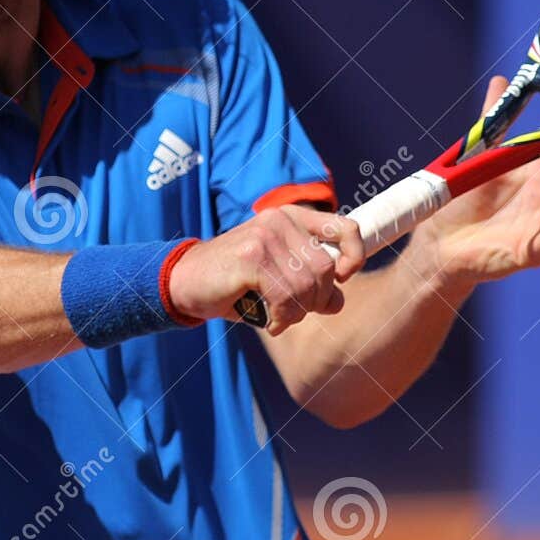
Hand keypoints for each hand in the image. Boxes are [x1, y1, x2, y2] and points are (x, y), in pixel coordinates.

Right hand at [167, 205, 364, 335]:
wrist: (185, 281)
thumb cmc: (235, 282)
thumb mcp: (278, 277)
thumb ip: (309, 281)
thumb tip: (337, 300)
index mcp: (292, 217)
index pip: (346, 229)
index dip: (354, 258)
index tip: (340, 281)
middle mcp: (281, 219)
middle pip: (326, 269)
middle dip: (315, 300)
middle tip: (293, 311)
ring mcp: (265, 235)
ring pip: (307, 286)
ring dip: (296, 313)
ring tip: (278, 317)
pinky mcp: (251, 257)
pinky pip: (286, 297)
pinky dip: (282, 319)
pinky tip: (269, 323)